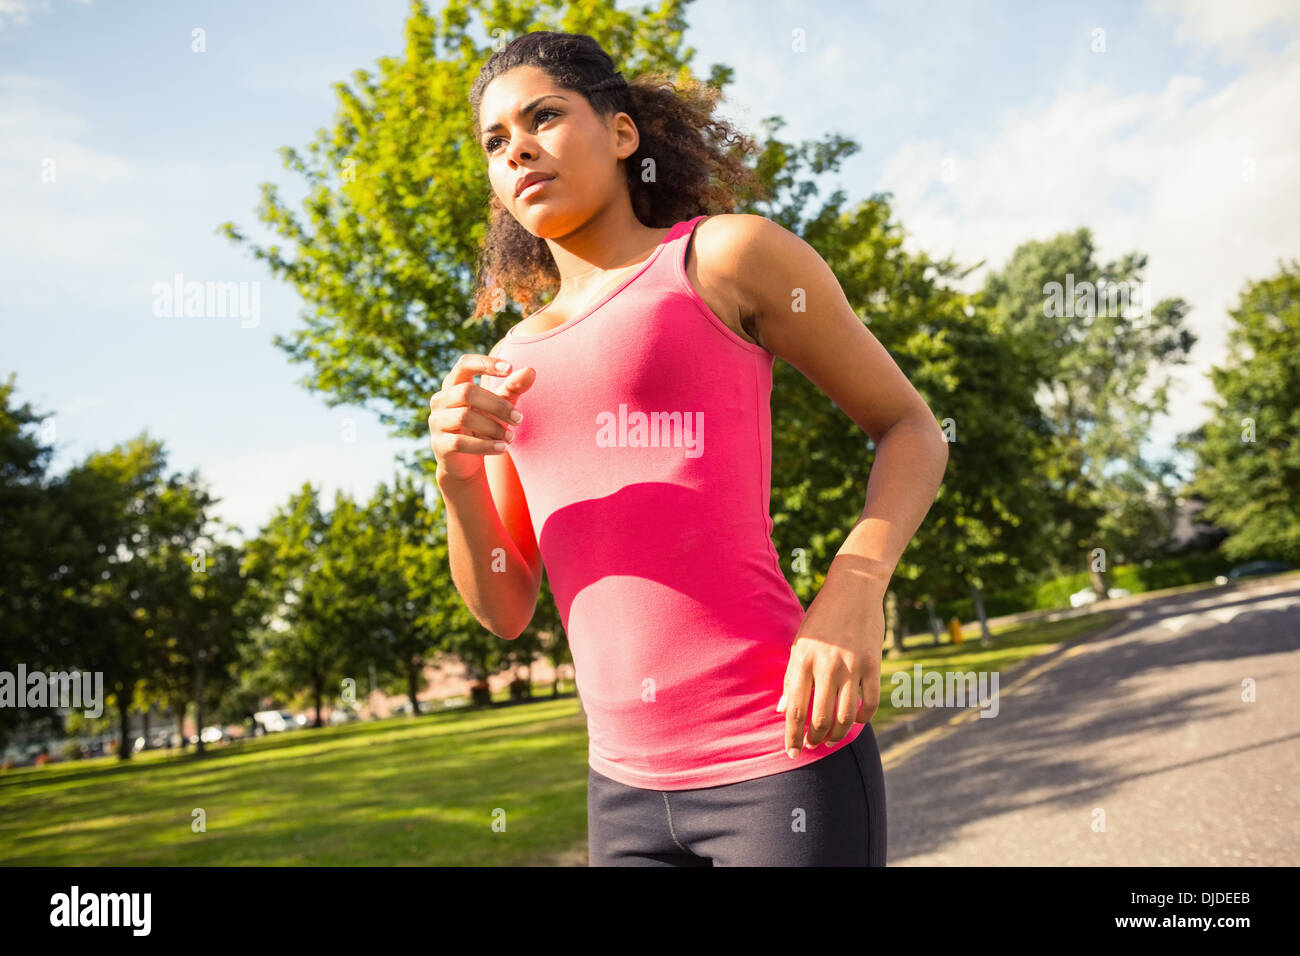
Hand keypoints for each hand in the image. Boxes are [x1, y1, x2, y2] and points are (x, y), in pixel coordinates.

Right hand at [429, 354, 534, 481]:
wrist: (465, 462)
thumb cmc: (483, 426)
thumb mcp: (499, 405)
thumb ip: (513, 387)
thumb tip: (531, 371)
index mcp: (454, 384)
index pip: (465, 364)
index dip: (485, 363)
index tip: (510, 368)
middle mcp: (441, 400)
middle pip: (467, 392)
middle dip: (497, 405)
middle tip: (519, 419)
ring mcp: (437, 422)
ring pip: (464, 417)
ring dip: (493, 427)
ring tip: (511, 437)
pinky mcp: (440, 445)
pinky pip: (460, 442)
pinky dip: (485, 445)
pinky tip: (503, 448)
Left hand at [776, 590, 883, 755]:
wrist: (853, 589)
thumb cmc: (820, 619)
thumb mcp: (799, 644)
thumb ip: (792, 678)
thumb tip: (784, 710)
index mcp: (803, 661)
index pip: (795, 710)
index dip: (792, 736)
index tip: (791, 753)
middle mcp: (826, 666)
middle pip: (820, 719)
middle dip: (814, 740)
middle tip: (812, 746)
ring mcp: (852, 666)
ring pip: (846, 716)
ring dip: (837, 734)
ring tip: (830, 739)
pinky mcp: (873, 665)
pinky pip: (871, 702)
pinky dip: (864, 718)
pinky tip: (856, 720)